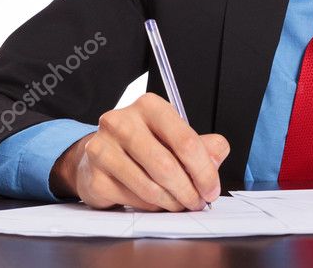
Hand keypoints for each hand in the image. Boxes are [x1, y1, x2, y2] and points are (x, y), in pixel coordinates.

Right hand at [50, 93, 229, 210]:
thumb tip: (217, 154)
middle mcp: (122, 121)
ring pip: (150, 186)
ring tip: (180, 204)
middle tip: (198, 202)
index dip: (204, 171)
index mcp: (149, 106)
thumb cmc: (141, 145)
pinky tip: (156, 202)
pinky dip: (151, 207)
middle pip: (167, 165)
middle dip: (189, 191)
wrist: (97, 157)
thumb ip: (200, 145)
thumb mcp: (173, 137)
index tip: (212, 189)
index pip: (185, 140)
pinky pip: (134, 199)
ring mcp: (103, 148)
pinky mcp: (94, 175)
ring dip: (172, 202)